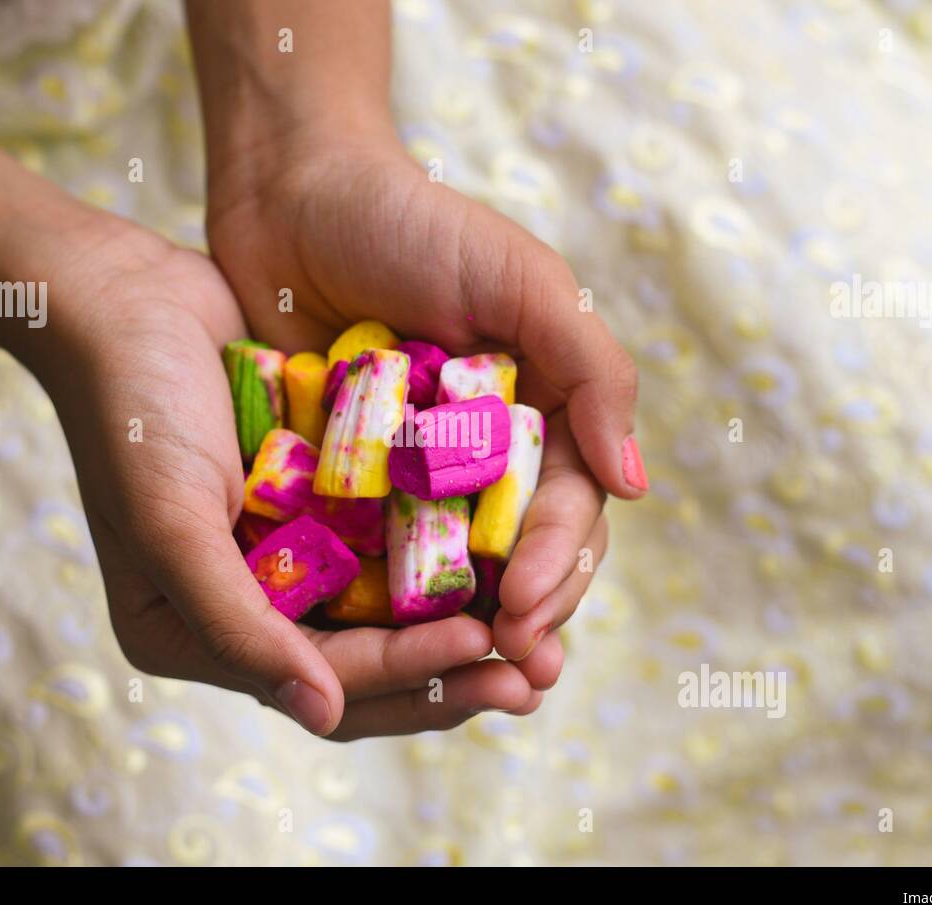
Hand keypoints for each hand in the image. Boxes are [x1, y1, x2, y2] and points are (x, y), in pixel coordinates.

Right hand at [24, 218, 537, 738]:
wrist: (126, 300)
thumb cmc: (131, 411)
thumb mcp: (170, 523)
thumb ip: (238, 626)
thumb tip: (324, 715)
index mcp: (198, 637)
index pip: (325, 681)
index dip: (407, 672)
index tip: (484, 642)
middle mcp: (248, 608)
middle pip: (366, 671)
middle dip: (450, 675)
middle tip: (535, 674)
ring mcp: (284, 559)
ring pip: (387, 619)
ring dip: (459, 626)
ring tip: (536, 631)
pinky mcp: (314, 507)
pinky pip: (388, 548)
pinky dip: (442, 558)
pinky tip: (505, 552)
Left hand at [206, 129, 643, 684]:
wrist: (293, 195)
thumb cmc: (413, 225)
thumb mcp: (520, 281)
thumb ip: (590, 372)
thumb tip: (638, 485)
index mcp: (543, 415)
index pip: (570, 510)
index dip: (560, 564)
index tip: (531, 606)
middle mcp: (485, 458)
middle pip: (521, 558)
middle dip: (528, 617)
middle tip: (515, 671)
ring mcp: (414, 476)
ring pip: (452, 575)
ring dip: (464, 633)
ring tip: (463, 683)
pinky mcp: (347, 484)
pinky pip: (369, 555)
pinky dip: (381, 603)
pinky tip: (379, 650)